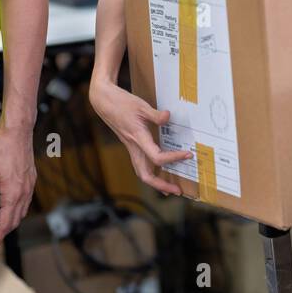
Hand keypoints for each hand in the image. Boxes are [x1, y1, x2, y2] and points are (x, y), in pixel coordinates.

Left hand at [0, 124, 36, 253]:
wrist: (17, 131)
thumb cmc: (0, 150)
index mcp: (13, 194)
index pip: (6, 224)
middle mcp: (24, 192)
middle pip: (15, 220)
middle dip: (3, 231)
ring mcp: (30, 184)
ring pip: (22, 210)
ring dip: (10, 220)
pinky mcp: (31, 177)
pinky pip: (25, 200)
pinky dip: (17, 209)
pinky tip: (8, 205)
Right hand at [89, 75, 190, 196]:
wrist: (104, 102)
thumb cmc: (122, 103)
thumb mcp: (141, 106)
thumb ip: (155, 114)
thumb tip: (168, 117)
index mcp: (138, 138)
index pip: (156, 157)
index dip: (173, 158)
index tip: (187, 154)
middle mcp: (134, 147)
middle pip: (145, 175)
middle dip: (161, 185)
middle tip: (177, 190)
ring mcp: (131, 148)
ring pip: (142, 172)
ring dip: (156, 182)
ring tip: (170, 187)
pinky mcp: (131, 145)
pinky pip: (141, 164)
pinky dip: (151, 171)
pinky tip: (160, 171)